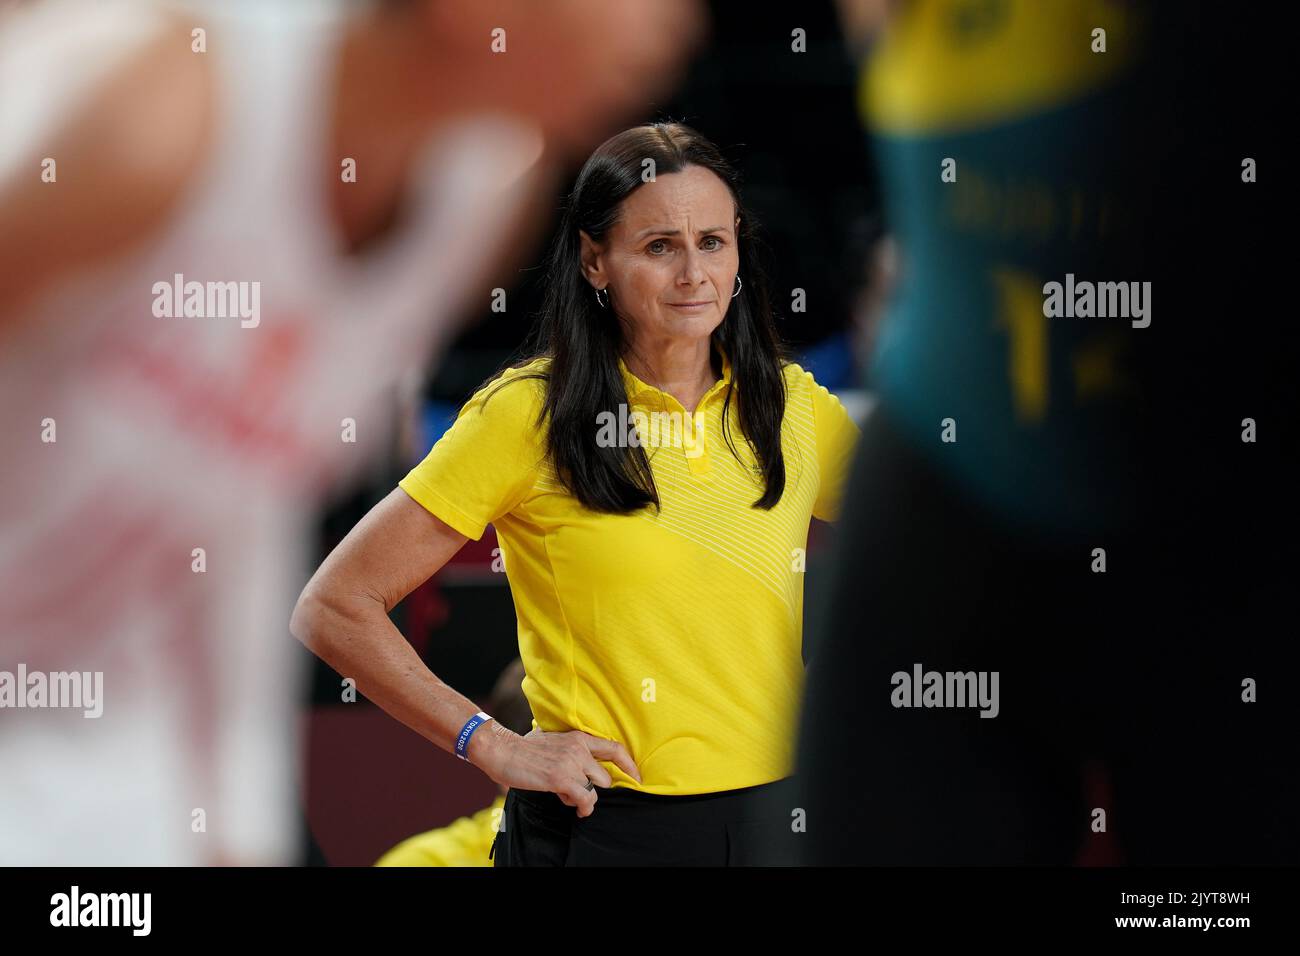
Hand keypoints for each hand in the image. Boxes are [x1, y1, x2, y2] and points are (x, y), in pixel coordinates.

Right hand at [476, 724, 641, 817]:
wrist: (502, 750)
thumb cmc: (523, 747)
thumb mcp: (552, 738)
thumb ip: (567, 746)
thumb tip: (575, 755)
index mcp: (578, 737)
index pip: (614, 748)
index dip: (629, 765)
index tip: (637, 777)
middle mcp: (579, 749)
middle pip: (606, 777)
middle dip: (594, 789)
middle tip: (578, 792)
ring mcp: (571, 763)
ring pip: (595, 790)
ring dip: (583, 798)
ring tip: (567, 796)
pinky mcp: (561, 778)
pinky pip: (584, 799)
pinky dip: (580, 807)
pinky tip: (571, 806)